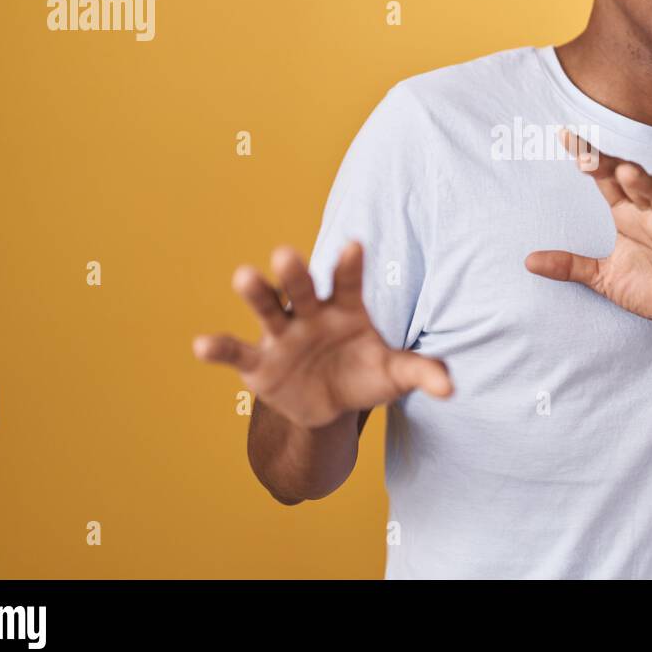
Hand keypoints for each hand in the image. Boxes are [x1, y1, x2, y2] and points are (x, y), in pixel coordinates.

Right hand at [193, 242, 453, 428]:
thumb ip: (419, 373)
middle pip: (302, 288)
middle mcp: (310, 313)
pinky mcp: (258, 363)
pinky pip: (237, 353)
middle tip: (285, 253)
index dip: (349, 265)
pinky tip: (200, 344)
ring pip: (268, 308)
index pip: (347, 281)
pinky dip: (219, 348)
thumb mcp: (393, 375)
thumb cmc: (364, 375)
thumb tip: (451, 388)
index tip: (354, 245)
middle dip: (294, 272)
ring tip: (243, 276)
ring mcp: (281, 335)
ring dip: (257, 293)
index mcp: (346, 308)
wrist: (329, 406)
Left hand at [524, 129, 651, 341]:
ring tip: (628, 173)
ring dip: (648, 185)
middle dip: (616, 166)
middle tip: (590, 156)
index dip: (591, 158)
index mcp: (630, 215)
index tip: (565, 136)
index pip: (608, 179)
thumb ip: (570, 266)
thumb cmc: (651, 288)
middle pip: (636, 182)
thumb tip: (528, 261)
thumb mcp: (603, 278)